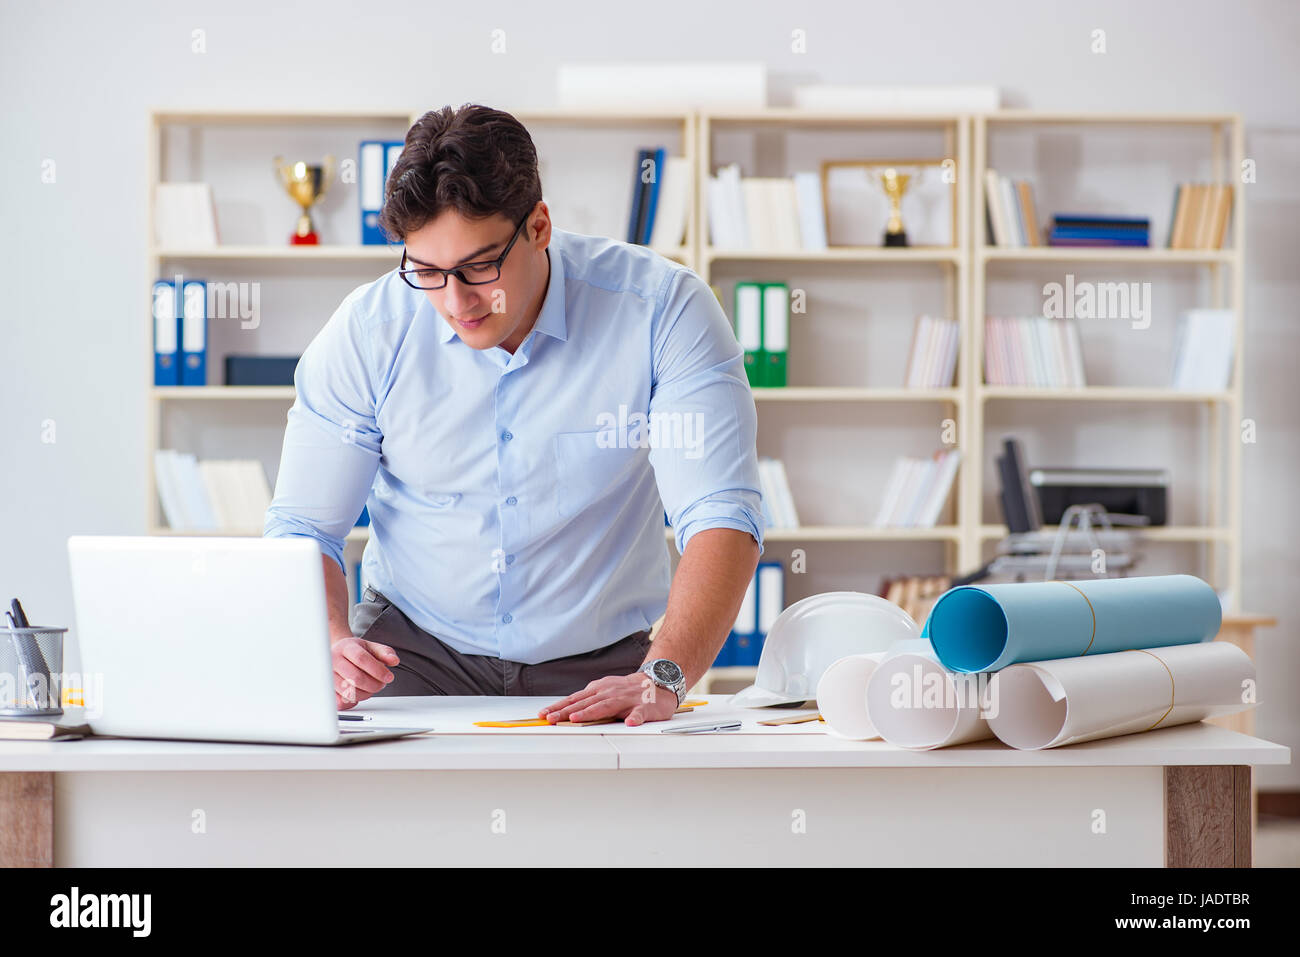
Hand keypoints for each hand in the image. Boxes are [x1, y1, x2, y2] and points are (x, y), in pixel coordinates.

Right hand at [332, 635, 398, 709]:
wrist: (338, 655)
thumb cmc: (355, 652)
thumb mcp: (371, 647)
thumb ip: (385, 652)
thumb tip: (394, 660)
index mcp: (345, 647)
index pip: (361, 658)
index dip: (377, 670)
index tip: (389, 677)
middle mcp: (333, 661)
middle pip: (355, 678)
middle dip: (374, 684)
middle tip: (381, 684)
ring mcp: (327, 676)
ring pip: (348, 692)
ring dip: (366, 694)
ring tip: (371, 687)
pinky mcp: (327, 690)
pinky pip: (341, 702)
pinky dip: (354, 701)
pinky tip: (360, 692)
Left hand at [538, 672, 678, 726]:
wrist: (658, 682)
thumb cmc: (628, 691)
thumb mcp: (605, 692)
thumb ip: (588, 701)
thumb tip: (565, 711)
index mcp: (600, 690)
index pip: (575, 699)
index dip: (559, 707)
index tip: (544, 714)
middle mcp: (610, 693)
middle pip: (585, 703)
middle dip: (567, 711)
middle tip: (552, 718)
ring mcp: (627, 699)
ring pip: (607, 706)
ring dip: (590, 712)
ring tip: (576, 719)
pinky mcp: (644, 707)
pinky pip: (639, 713)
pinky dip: (634, 717)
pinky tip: (630, 723)